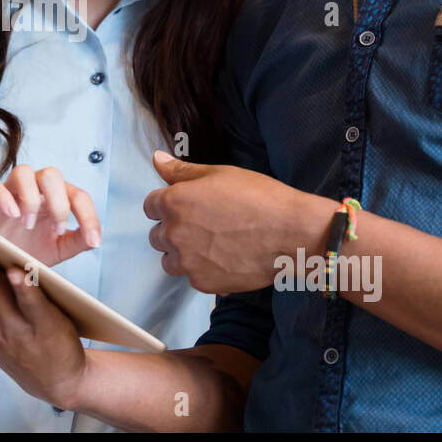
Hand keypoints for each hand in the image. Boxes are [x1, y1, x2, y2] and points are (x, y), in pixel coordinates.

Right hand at [0, 164, 100, 265]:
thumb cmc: (27, 250)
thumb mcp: (58, 250)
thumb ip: (77, 242)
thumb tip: (94, 240)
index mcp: (55, 199)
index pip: (78, 196)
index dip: (89, 217)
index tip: (93, 242)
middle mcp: (34, 190)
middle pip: (51, 174)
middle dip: (59, 204)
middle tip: (56, 231)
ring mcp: (10, 192)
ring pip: (23, 171)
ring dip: (30, 198)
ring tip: (28, 224)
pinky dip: (4, 198)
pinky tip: (12, 215)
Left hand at [143, 150, 334, 293]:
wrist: (291, 233)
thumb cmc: (259, 197)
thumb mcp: (219, 174)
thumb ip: (181, 170)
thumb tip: (156, 159)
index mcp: (173, 203)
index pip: (150, 206)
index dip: (168, 204)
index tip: (188, 206)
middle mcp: (173, 234)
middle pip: (157, 235)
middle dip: (174, 229)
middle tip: (205, 225)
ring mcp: (187, 262)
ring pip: (170, 260)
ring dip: (183, 253)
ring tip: (212, 245)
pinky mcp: (203, 283)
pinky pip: (192, 277)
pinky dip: (204, 270)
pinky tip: (226, 259)